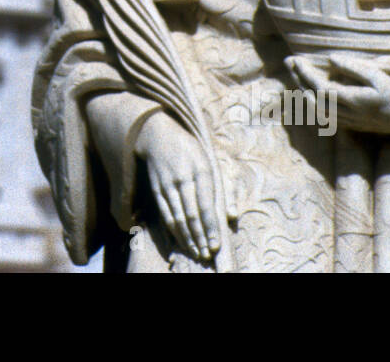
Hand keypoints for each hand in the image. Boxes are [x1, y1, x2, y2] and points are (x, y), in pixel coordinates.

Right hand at [133, 110, 224, 262]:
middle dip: (200, 237)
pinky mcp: (157, 189)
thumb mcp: (210, 162)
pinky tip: (181, 240)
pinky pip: (165, 213)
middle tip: (206, 254)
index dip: (210, 227)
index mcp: (201, 170)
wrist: (158, 134)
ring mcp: (168, 184)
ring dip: (187, 238)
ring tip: (196, 252)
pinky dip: (173, 229)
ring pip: (177, 217)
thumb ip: (223, 188)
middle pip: (191, 215)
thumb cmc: (190, 150)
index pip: (206, 205)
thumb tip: (231, 215)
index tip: (215, 245)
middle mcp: (183, 178)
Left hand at [290, 52, 389, 135]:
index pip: (319, 86)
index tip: (296, 59)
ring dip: (303, 90)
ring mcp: (348, 122)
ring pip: (316, 109)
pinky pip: (324, 115)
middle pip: (312, 98)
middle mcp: (346, 114)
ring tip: (296, 74)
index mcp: (352, 100)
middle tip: (289, 62)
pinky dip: (312, 102)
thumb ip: (354, 67)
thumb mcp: (379, 76)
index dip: (305, 73)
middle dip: (298, 79)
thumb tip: (330, 59)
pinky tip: (310, 92)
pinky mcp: (351, 125)